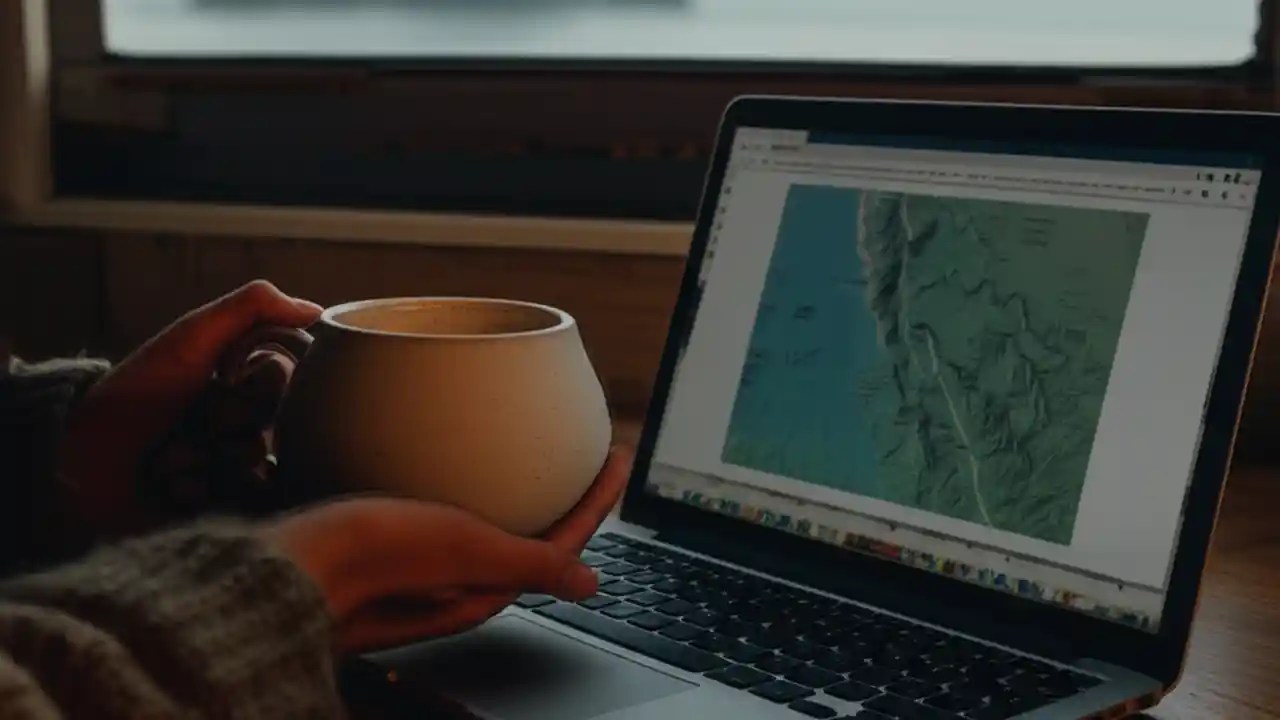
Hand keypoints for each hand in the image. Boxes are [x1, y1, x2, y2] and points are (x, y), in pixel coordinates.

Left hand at [59, 280, 322, 539]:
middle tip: (193, 420)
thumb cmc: (135, 392)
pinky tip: (167, 486)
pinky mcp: (216, 508)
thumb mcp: (191, 335)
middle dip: (229, 422)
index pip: (286, 381)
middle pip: (278, 425)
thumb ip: (252, 306)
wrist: (79, 457)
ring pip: (257, 465)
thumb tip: (317, 310)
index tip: (222, 378)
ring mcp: (228, 469)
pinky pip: (238, 503)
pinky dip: (197, 489)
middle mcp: (239, 424)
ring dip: (208, 458)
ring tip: (168, 458)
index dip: (257, 383)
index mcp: (238, 383)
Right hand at [268, 445, 631, 653]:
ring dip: (518, 488)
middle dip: (564, 495)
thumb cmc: (369, 561)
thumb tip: (591, 583)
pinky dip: (464, 483)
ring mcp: (420, 564)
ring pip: (487, 521)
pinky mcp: (385, 544)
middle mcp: (455, 581)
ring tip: (531, 449)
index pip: (562, 540)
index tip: (621, 455)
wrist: (279, 569)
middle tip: (585, 450)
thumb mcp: (461, 552)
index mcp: (482, 586)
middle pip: (529, 534)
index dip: (598, 498)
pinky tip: (449, 459)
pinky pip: (442, 509)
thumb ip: (527, 563)